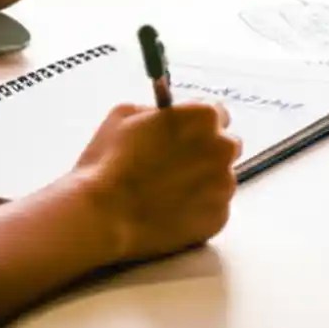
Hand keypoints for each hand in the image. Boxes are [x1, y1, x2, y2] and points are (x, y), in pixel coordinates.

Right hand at [69, 102, 241, 264]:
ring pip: (221, 179)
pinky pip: (215, 208)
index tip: (187, 134)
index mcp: (203, 117)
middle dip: (206, 152)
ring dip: (203, 182)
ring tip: (167, 192)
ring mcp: (224, 186)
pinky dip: (199, 209)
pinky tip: (171, 210)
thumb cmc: (109, 165)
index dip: (198, 125)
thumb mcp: (124, 115)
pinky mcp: (219, 217)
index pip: (217, 114)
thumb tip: (164, 115)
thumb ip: (157, 110)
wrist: (102, 215)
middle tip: (177, 164)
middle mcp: (222, 149)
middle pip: (225, 146)